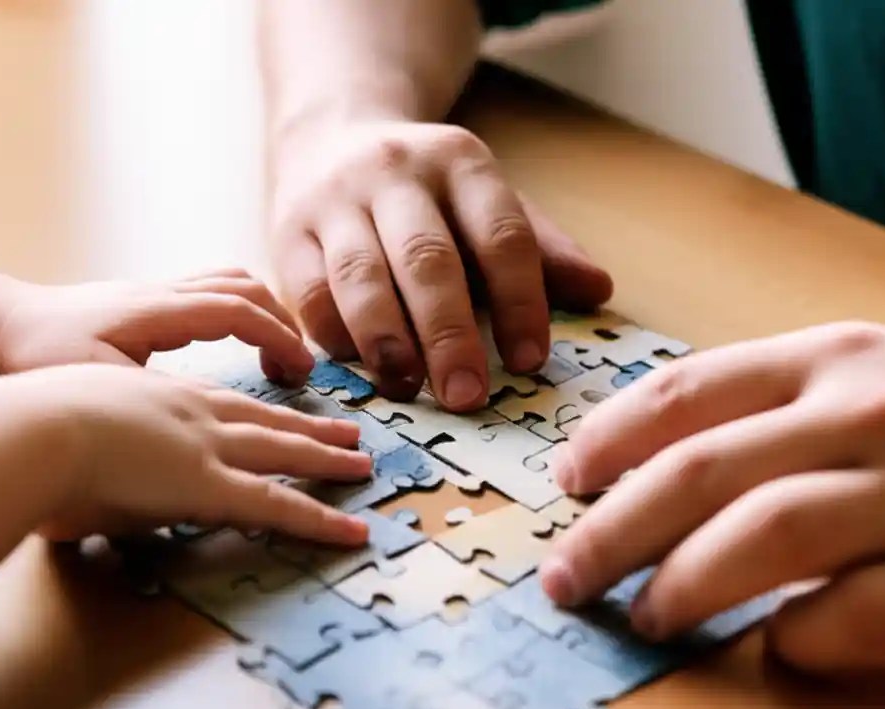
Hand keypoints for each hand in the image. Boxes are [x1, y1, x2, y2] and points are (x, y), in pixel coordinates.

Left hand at [0, 268, 314, 384]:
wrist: (2, 323)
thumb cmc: (40, 354)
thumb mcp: (96, 382)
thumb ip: (150, 394)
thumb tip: (202, 410)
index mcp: (157, 311)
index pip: (237, 311)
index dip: (278, 338)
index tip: (304, 370)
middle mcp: (163, 292)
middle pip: (246, 288)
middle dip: (283, 324)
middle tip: (300, 370)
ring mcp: (156, 290)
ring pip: (231, 282)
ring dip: (265, 313)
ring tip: (278, 357)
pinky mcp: (148, 299)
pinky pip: (211, 289)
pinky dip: (240, 311)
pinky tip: (236, 346)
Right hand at [2, 363, 372, 544]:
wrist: (30, 426)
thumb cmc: (24, 429)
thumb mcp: (60, 425)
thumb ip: (78, 454)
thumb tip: (67, 488)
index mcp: (153, 396)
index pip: (217, 400)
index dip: (250, 406)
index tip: (272, 408)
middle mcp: (189, 413)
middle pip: (262, 417)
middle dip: (305, 424)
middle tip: (344, 430)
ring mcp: (205, 446)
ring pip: (282, 451)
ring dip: (325, 459)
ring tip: (360, 462)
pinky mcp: (210, 487)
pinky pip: (278, 507)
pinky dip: (319, 520)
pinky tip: (350, 532)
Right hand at [269, 119, 612, 408]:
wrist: (329, 137)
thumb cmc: (424, 193)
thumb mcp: (484, 201)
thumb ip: (538, 249)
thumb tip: (598, 291)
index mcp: (460, 163)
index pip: (500, 235)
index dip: (519, 301)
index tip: (528, 362)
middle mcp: (395, 173)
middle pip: (427, 259)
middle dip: (447, 333)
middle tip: (465, 394)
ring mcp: (335, 200)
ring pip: (359, 276)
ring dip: (384, 340)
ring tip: (405, 388)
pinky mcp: (287, 233)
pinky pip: (309, 292)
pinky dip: (332, 336)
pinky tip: (356, 368)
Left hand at [538, 322, 884, 670]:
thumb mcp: (883, 381)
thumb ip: (778, 406)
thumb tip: (643, 462)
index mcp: (843, 357)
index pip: (688, 390)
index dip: (608, 439)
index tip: (566, 481)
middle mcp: (879, 415)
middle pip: (702, 470)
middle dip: (614, 528)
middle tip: (566, 574)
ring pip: (767, 534)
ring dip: (685, 582)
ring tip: (645, 614)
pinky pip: (863, 613)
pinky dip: (804, 634)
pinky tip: (779, 644)